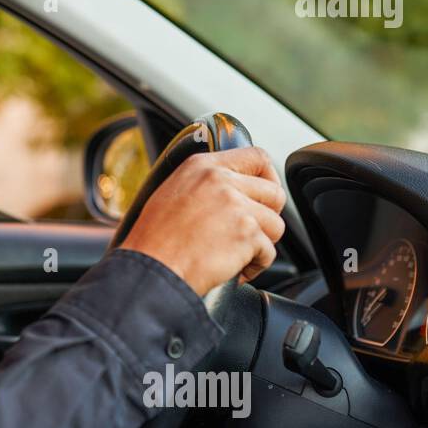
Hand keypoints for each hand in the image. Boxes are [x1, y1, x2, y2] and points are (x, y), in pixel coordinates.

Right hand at [119, 147, 285, 296]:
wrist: (151, 270)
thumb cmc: (153, 242)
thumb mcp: (172, 194)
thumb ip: (205, 185)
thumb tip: (232, 190)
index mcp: (202, 167)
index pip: (256, 157)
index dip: (268, 178)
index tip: (264, 197)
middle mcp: (221, 180)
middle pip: (274, 193)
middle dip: (267, 217)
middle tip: (248, 234)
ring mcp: (236, 206)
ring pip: (276, 225)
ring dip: (260, 244)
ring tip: (235, 255)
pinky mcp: (246, 233)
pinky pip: (269, 252)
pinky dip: (254, 266)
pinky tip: (232, 270)